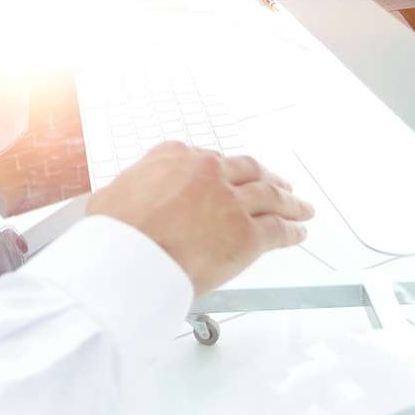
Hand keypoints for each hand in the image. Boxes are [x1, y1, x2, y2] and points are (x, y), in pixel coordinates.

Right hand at [87, 143, 312, 296]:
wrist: (129, 258)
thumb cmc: (116, 232)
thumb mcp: (113, 194)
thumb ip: (132, 189)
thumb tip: (125, 198)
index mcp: (176, 156)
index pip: (211, 158)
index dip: (227, 170)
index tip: (234, 176)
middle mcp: (209, 172)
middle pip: (249, 170)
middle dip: (267, 176)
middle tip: (278, 183)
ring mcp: (231, 201)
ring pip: (271, 195)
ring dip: (290, 202)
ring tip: (301, 207)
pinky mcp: (247, 234)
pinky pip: (278, 230)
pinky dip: (292, 230)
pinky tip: (298, 232)